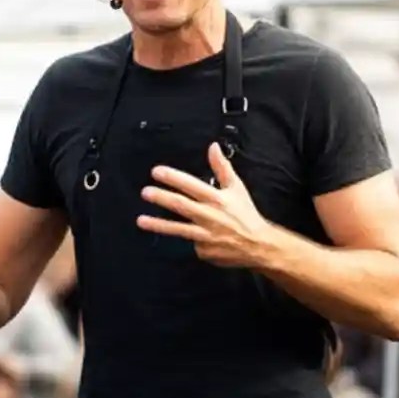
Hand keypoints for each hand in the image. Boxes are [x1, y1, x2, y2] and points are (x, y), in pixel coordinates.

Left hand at [137, 143, 272, 267]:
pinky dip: (192, 239)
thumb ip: (222, 167)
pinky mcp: (203, 251)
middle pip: (181, 205)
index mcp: (217, 199)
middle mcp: (209, 216)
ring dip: (158, 224)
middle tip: (145, 192)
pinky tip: (200, 238)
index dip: (173, 178)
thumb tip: (213, 146)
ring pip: (178, 229)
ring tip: (141, 220)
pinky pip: (192, 244)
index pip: (191, 185)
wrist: (258, 245)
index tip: (157, 172)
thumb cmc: (246, 214)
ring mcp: (205, 236)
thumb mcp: (237, 187)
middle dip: (161, 198)